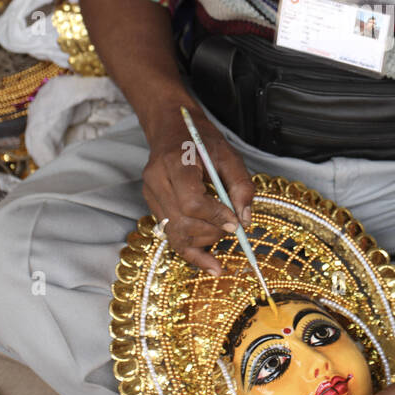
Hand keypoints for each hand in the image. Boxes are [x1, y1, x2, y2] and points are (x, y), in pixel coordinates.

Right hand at [141, 99, 253, 272]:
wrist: (172, 128)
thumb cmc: (202, 140)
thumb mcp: (228, 154)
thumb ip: (240, 185)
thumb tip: (244, 219)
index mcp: (174, 162)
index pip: (191, 202)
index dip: (216, 217)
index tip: (235, 223)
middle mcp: (156, 180)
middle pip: (183, 222)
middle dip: (212, 232)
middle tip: (233, 228)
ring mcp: (151, 194)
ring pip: (175, 233)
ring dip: (204, 241)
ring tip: (223, 234)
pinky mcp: (153, 205)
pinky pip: (171, 235)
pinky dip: (192, 252)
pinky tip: (211, 266)